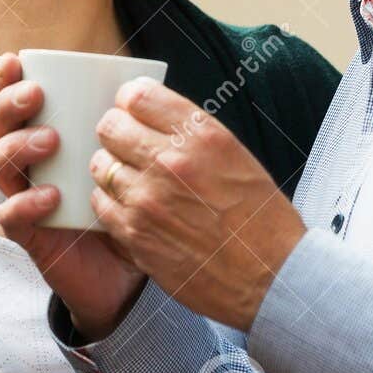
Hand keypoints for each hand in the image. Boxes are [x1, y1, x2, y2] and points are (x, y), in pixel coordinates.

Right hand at [0, 53, 146, 340]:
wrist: (126, 272)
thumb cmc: (124, 204)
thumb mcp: (126, 161)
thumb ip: (124, 129)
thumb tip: (139, 86)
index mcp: (45, 136)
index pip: (16, 102)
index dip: (7, 79)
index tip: (17, 60)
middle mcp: (27, 163)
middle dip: (10, 105)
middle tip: (36, 95)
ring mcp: (23, 196)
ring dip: (17, 146)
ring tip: (49, 140)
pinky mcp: (29, 234)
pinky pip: (10, 215)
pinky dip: (25, 202)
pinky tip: (50, 196)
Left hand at [88, 78, 304, 331]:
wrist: (271, 277)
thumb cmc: (261, 218)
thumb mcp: (235, 155)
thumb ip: (190, 132)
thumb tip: (153, 115)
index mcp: (200, 135)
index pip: (137, 95)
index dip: (132, 102)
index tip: (135, 112)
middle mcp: (170, 161)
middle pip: (110, 126)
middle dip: (118, 133)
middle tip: (129, 146)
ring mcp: (147, 199)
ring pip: (101, 165)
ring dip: (114, 169)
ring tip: (135, 181)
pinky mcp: (134, 234)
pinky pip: (101, 203)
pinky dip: (112, 203)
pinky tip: (134, 208)